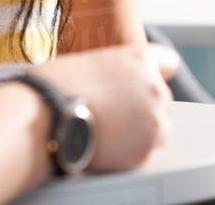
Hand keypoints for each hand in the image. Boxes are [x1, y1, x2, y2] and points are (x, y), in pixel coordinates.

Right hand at [32, 43, 178, 172]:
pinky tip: (104, 147)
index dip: (154, 72)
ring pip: (157, 129)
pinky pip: (144, 154)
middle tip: (111, 114)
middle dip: (141, 108)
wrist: (45, 117)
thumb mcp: (89, 62)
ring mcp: (154, 122)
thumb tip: (118, 83)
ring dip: (138, 132)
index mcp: (140, 59)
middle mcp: (155, 88)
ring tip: (105, 132)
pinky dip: (129, 154)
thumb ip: (116, 70)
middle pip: (161, 101)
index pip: (168, 61)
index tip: (144, 83)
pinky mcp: (146, 152)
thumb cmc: (56, 86)